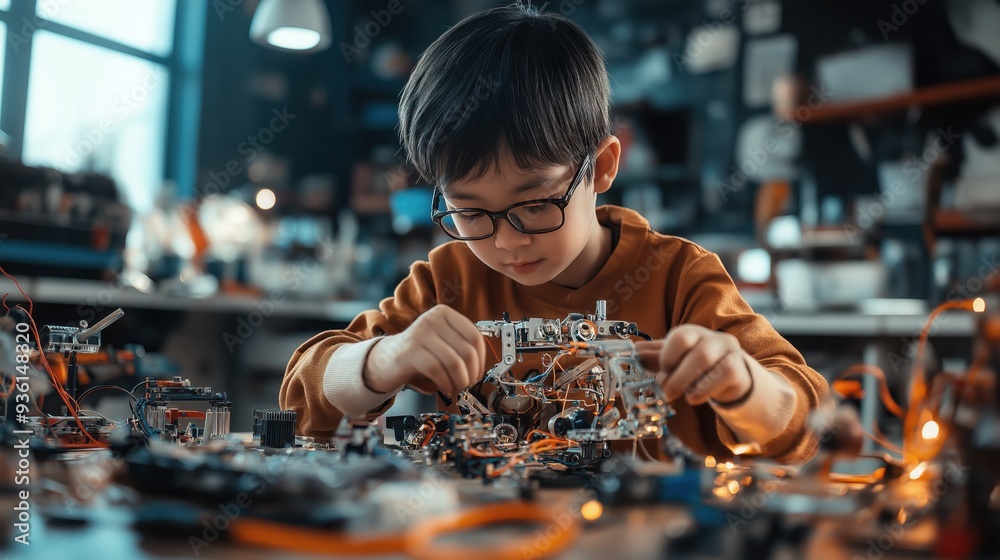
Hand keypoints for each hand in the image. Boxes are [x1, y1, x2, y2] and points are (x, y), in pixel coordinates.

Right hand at [364, 305, 486, 396]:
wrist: (386, 359)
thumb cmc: (418, 353)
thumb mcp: (442, 341)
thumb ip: (460, 346)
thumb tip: (481, 366)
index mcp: (443, 313)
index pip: (474, 336)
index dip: (481, 359)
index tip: (478, 372)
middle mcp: (432, 319)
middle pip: (467, 351)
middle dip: (471, 374)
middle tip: (468, 384)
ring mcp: (420, 334)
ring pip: (455, 362)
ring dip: (460, 382)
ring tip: (457, 388)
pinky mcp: (410, 351)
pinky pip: (438, 370)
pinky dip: (446, 384)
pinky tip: (445, 388)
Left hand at [635, 325, 751, 405]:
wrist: (731, 378)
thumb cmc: (697, 367)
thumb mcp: (676, 360)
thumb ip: (656, 356)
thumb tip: (636, 351)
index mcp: (694, 333)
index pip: (680, 336)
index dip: (668, 356)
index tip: (661, 372)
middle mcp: (714, 339)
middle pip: (697, 351)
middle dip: (678, 374)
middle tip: (665, 391)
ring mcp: (729, 354)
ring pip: (708, 364)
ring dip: (689, 382)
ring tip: (680, 395)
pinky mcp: (739, 372)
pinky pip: (720, 379)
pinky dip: (703, 391)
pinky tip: (693, 397)